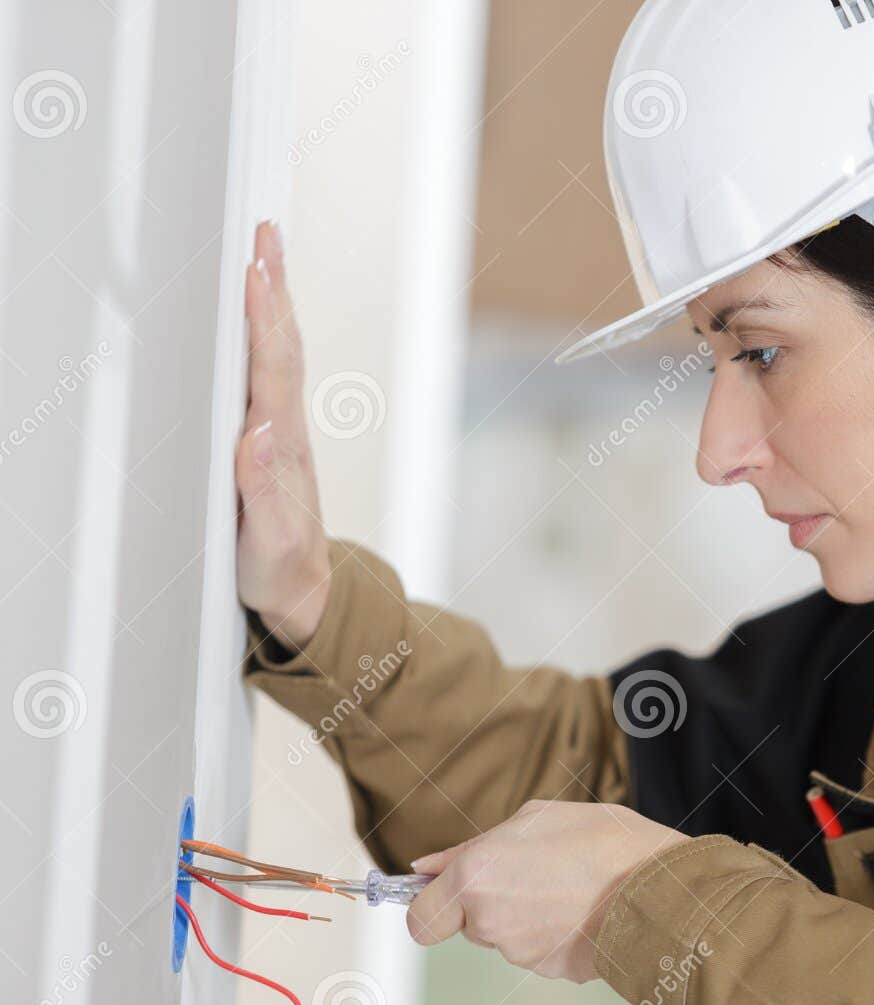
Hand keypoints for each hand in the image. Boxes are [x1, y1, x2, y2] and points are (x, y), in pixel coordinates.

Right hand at [235, 219, 330, 650]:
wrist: (304, 592)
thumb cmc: (281, 567)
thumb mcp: (268, 539)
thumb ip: (261, 488)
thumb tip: (256, 433)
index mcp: (279, 445)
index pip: (273, 369)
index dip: (265, 318)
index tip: (258, 270)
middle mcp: (283, 429)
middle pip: (280, 346)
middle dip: (273, 287)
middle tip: (266, 231)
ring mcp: (278, 430)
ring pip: (277, 353)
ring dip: (271, 300)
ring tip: (263, 250)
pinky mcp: (269, 437)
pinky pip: (267, 371)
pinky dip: (262, 333)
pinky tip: (258, 310)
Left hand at [405, 800, 692, 982]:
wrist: (660, 887)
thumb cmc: (605, 842)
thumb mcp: (536, 817)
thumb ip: (473, 845)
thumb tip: (427, 868)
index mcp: (476, 875)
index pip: (420, 918)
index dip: (431, 907)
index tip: (446, 895)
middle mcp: (490, 920)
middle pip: (469, 924)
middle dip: (489, 903)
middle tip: (531, 874)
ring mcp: (520, 952)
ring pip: (505, 937)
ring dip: (525, 915)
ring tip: (567, 885)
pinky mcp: (551, 971)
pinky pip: (539, 951)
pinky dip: (554, 933)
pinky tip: (582, 908)